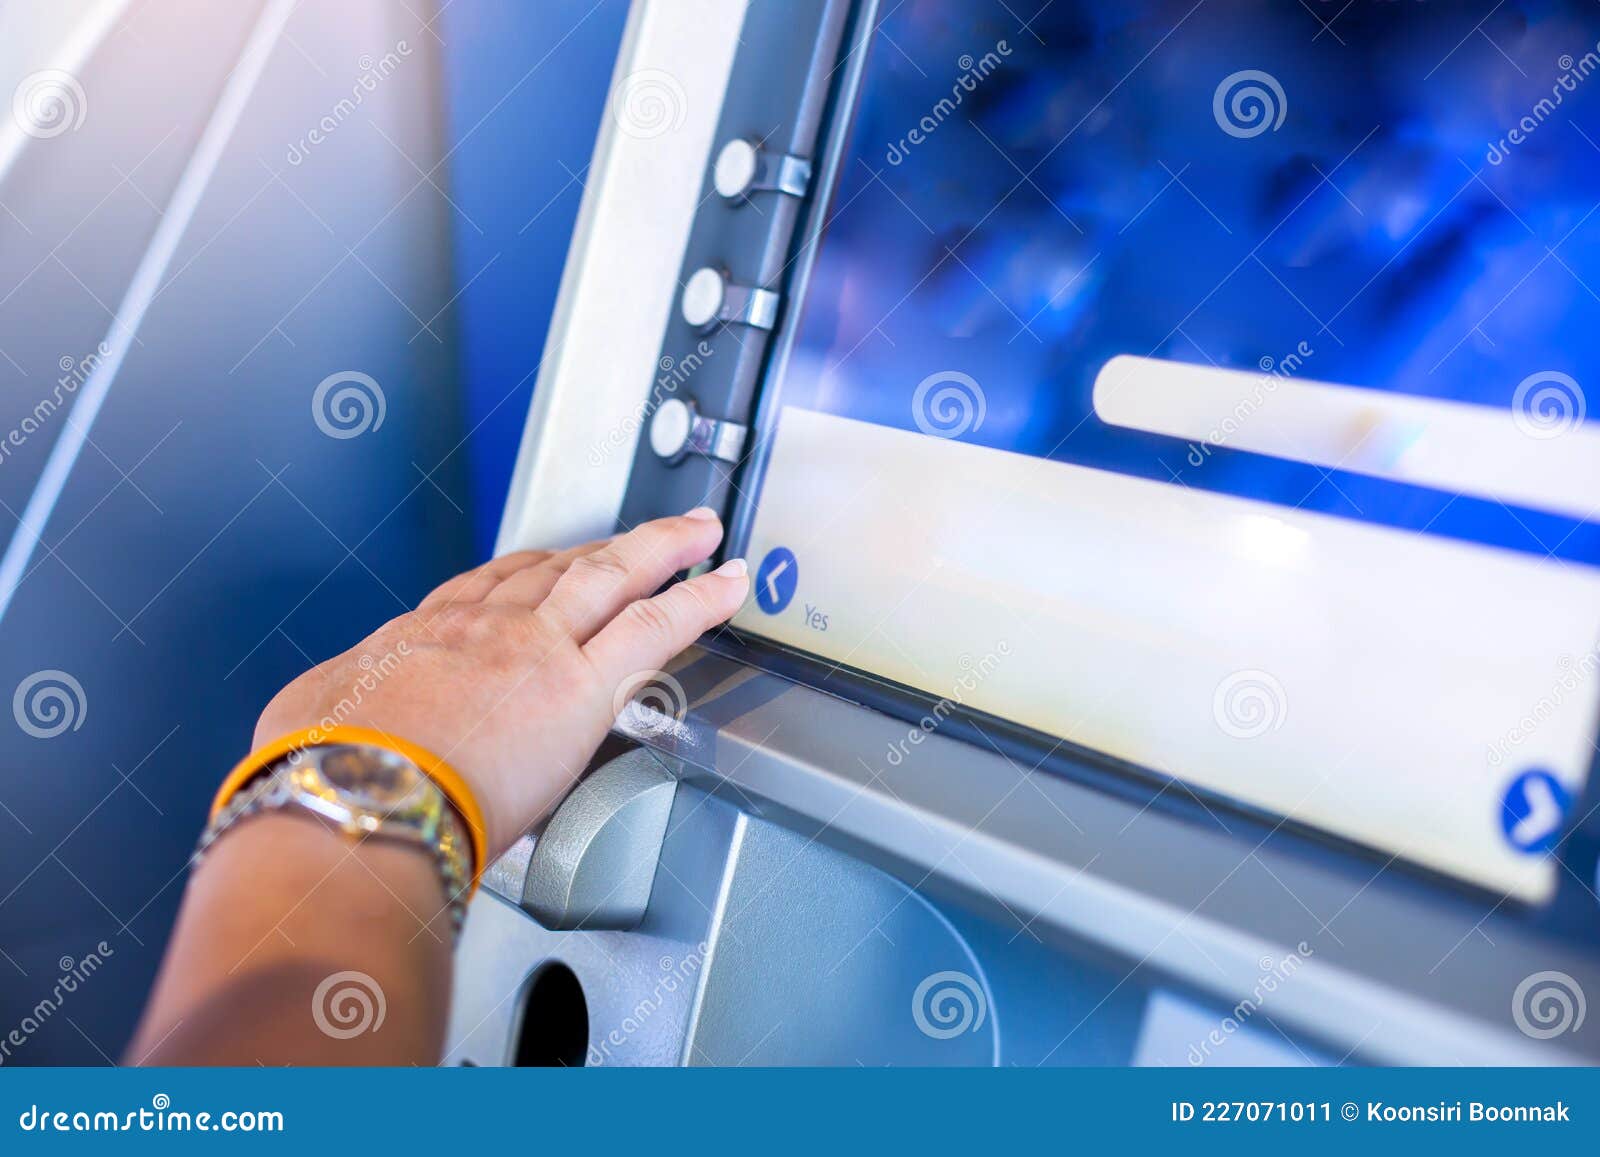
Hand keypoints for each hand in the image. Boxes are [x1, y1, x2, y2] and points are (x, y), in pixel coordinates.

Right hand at [252, 509, 747, 857]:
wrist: (352, 793)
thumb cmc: (321, 776)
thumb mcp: (305, 724)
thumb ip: (332, 711)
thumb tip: (323, 722)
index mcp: (418, 639)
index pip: (483, 594)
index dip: (524, 574)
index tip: (546, 564)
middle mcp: (481, 627)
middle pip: (554, 571)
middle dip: (602, 548)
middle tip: (641, 535)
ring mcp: (536, 646)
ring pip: (612, 577)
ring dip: (661, 548)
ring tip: (698, 532)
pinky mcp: (584, 683)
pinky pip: (657, 626)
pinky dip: (700, 598)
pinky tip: (728, 582)